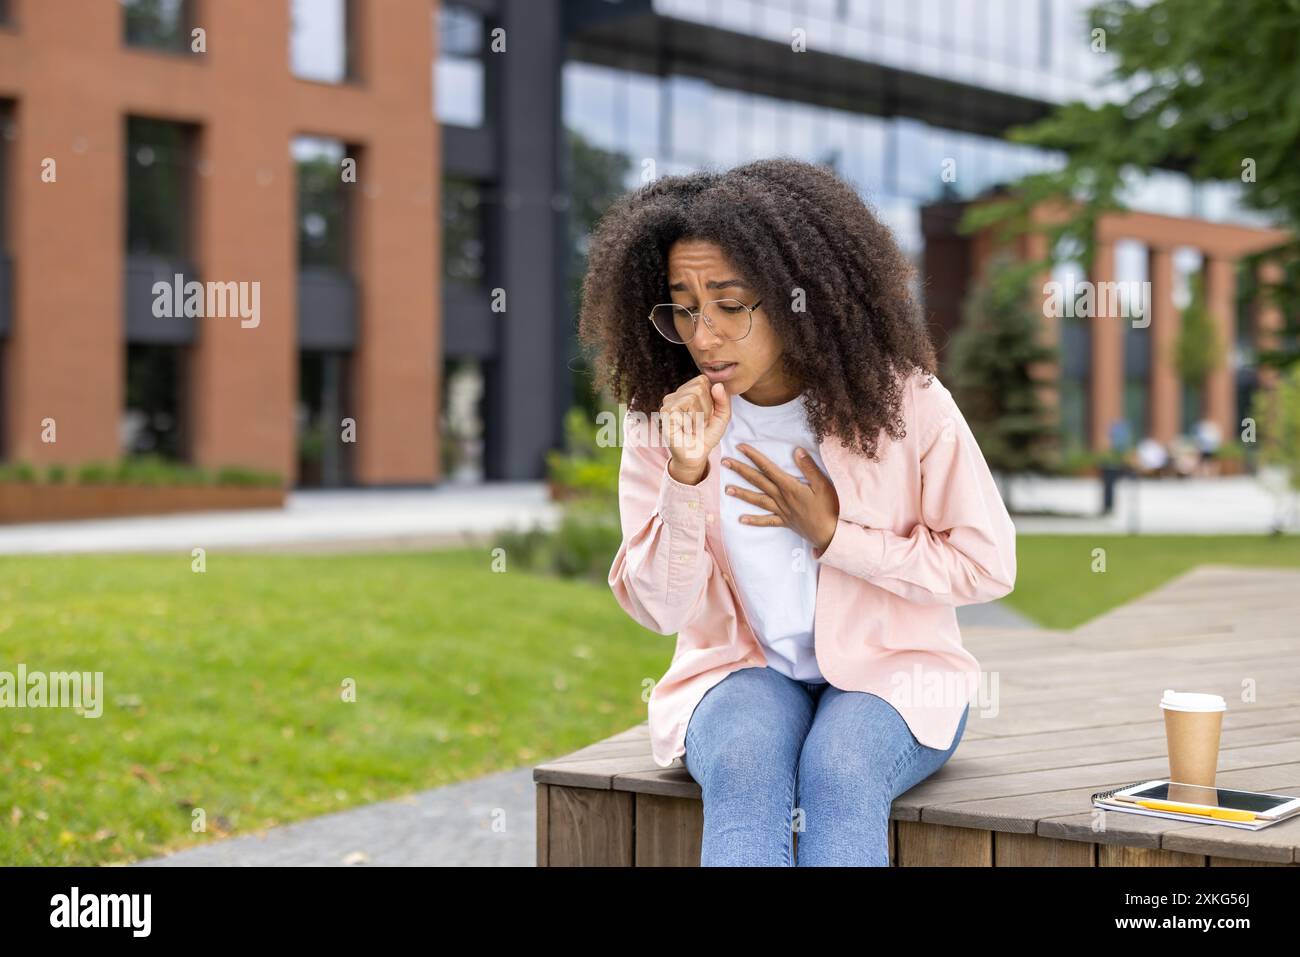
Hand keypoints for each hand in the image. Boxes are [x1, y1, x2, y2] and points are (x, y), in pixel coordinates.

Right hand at [660, 374, 729, 482]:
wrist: (696, 455)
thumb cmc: (706, 435)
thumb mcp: (722, 417)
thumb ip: (724, 400)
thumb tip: (717, 385)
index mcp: (690, 390)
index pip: (704, 380)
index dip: (711, 399)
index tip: (707, 414)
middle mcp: (677, 394)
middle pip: (700, 387)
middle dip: (706, 408)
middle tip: (700, 422)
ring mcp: (669, 402)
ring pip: (693, 397)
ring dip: (698, 417)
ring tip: (693, 426)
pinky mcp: (665, 412)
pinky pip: (685, 408)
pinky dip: (690, 422)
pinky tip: (686, 429)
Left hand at [723, 444, 839, 550]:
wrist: (831, 533)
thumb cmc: (829, 508)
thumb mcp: (823, 484)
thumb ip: (809, 467)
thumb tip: (797, 450)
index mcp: (789, 486)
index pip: (768, 468)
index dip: (753, 456)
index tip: (740, 447)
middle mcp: (781, 498)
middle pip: (758, 481)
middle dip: (741, 470)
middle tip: (725, 463)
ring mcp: (781, 510)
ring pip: (757, 500)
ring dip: (742, 494)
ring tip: (727, 490)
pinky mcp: (784, 521)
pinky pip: (766, 521)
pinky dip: (754, 520)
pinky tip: (741, 520)